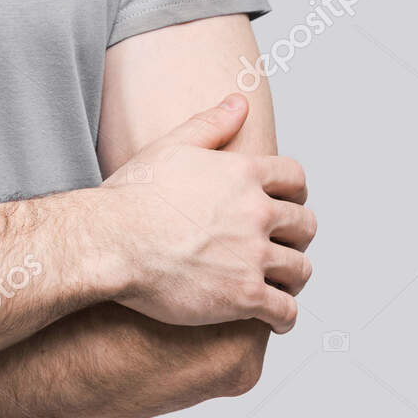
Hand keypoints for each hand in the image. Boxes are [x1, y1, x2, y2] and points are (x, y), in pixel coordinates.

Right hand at [102, 95, 315, 332]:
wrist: (111, 241)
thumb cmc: (134, 195)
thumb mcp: (171, 146)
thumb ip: (212, 123)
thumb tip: (240, 101)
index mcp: (243, 174)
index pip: (295, 178)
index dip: (295, 192)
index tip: (288, 203)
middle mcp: (256, 213)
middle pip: (305, 224)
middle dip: (297, 235)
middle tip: (283, 244)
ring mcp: (253, 256)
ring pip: (301, 268)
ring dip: (293, 276)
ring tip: (281, 282)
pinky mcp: (244, 296)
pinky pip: (286, 310)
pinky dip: (285, 315)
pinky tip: (274, 316)